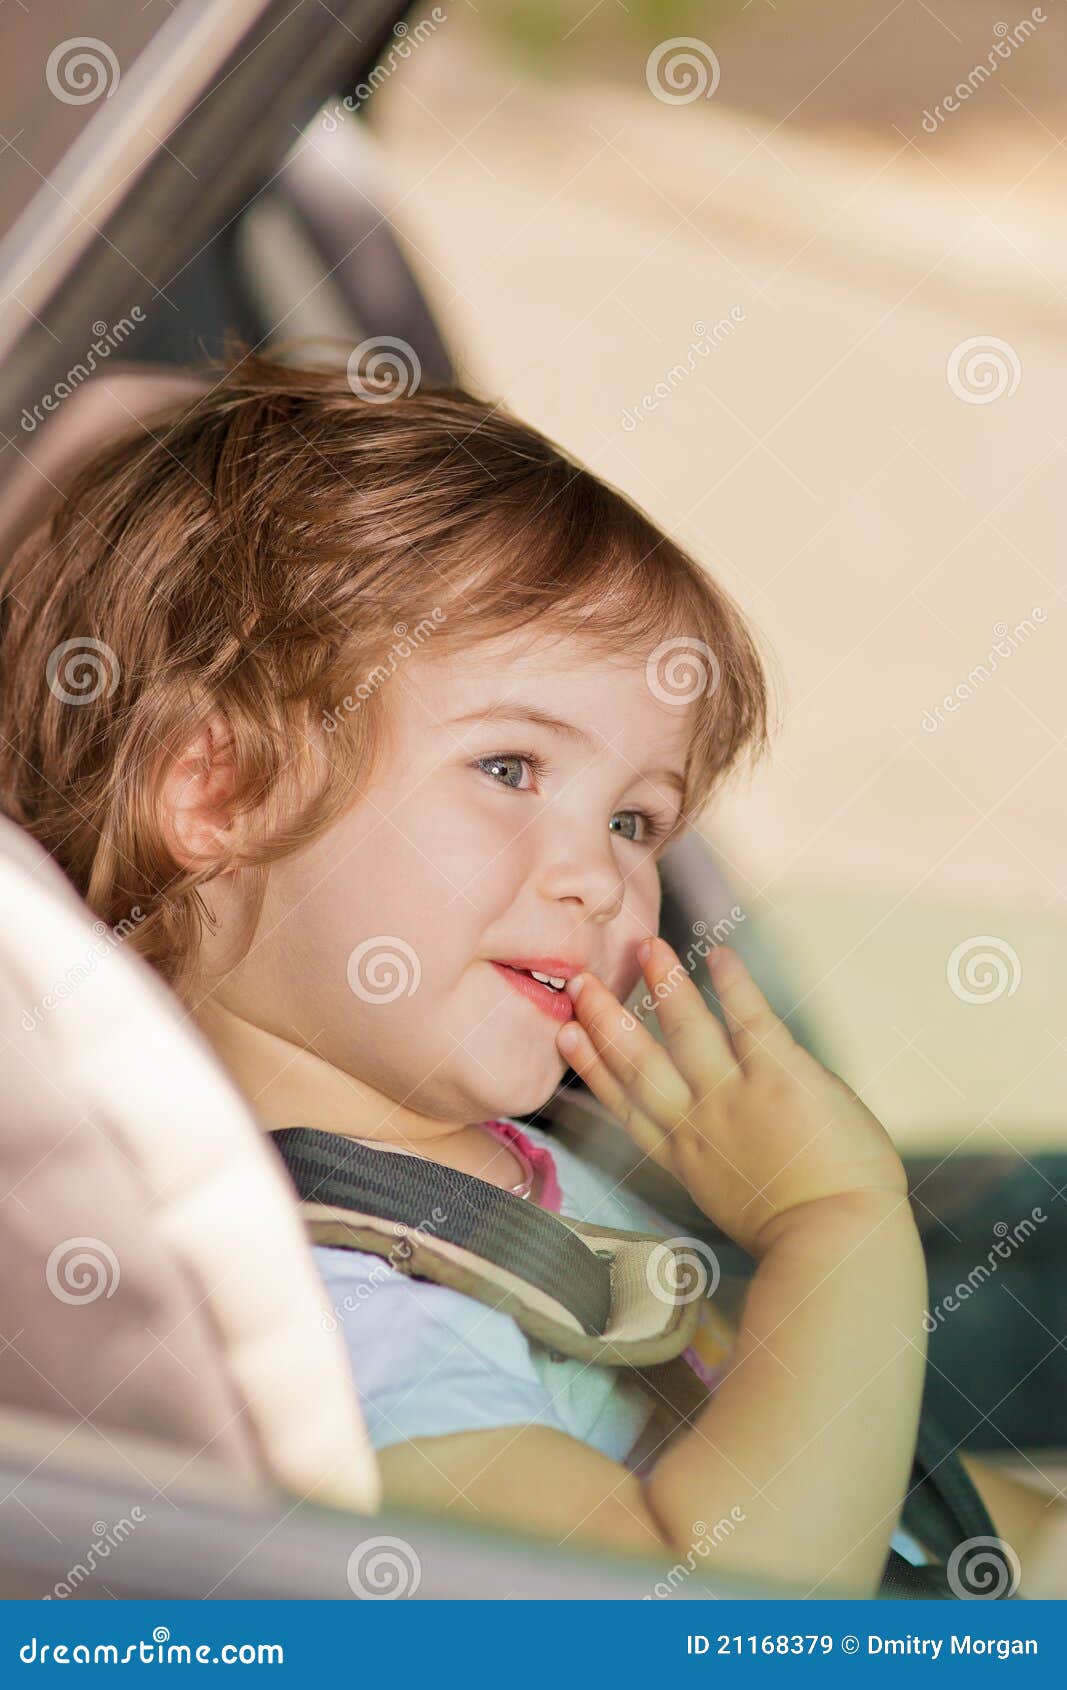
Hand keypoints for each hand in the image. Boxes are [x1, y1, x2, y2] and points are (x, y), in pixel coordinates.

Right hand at [557, 938, 908, 1258]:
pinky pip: (750, 1020)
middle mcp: (699, 1123)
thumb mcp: (739, 1203)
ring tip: (647, 949)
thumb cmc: (803, 1236)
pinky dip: (733, 986)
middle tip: (581, 982)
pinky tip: (719, 955)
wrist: (836, 1245)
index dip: (594, 1067)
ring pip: (687, 1032)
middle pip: (640, 1063)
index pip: (628, 1104)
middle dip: (607, 1019)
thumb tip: (732, 1147)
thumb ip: (725, 1165)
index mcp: (688, 1158)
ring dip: (664, 987)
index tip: (566, 1034)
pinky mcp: (779, 1078)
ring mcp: (735, 1099)